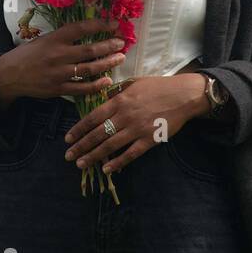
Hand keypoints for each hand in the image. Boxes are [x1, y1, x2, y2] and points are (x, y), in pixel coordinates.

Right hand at [0, 17, 126, 106]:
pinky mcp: (58, 89)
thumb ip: (65, 37)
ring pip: (89, 69)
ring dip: (107, 63)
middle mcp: (58, 55)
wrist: (10, 75)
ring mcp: (59, 73)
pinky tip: (107, 80)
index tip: (114, 24)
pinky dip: (96, 85)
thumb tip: (91, 31)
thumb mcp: (45, 39)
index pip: (81, 28)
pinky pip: (82, 88)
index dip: (100, 25)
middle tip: (122, 43)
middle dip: (109, 46)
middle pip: (90, 50)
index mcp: (54, 38)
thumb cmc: (29, 54)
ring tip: (120, 58)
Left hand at [63, 73, 207, 173]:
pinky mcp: (149, 140)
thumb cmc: (158, 87)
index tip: (68, 139)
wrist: (183, 95)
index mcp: (120, 100)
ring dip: (94, 156)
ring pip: (111, 145)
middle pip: (98, 133)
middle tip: (69, 156)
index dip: (79, 129)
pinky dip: (118, 162)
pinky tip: (107, 169)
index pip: (93, 117)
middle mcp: (125, 116)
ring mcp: (137, 129)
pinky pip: (130, 154)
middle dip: (81, 146)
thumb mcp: (133, 83)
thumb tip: (101, 99)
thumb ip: (116, 92)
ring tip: (81, 164)